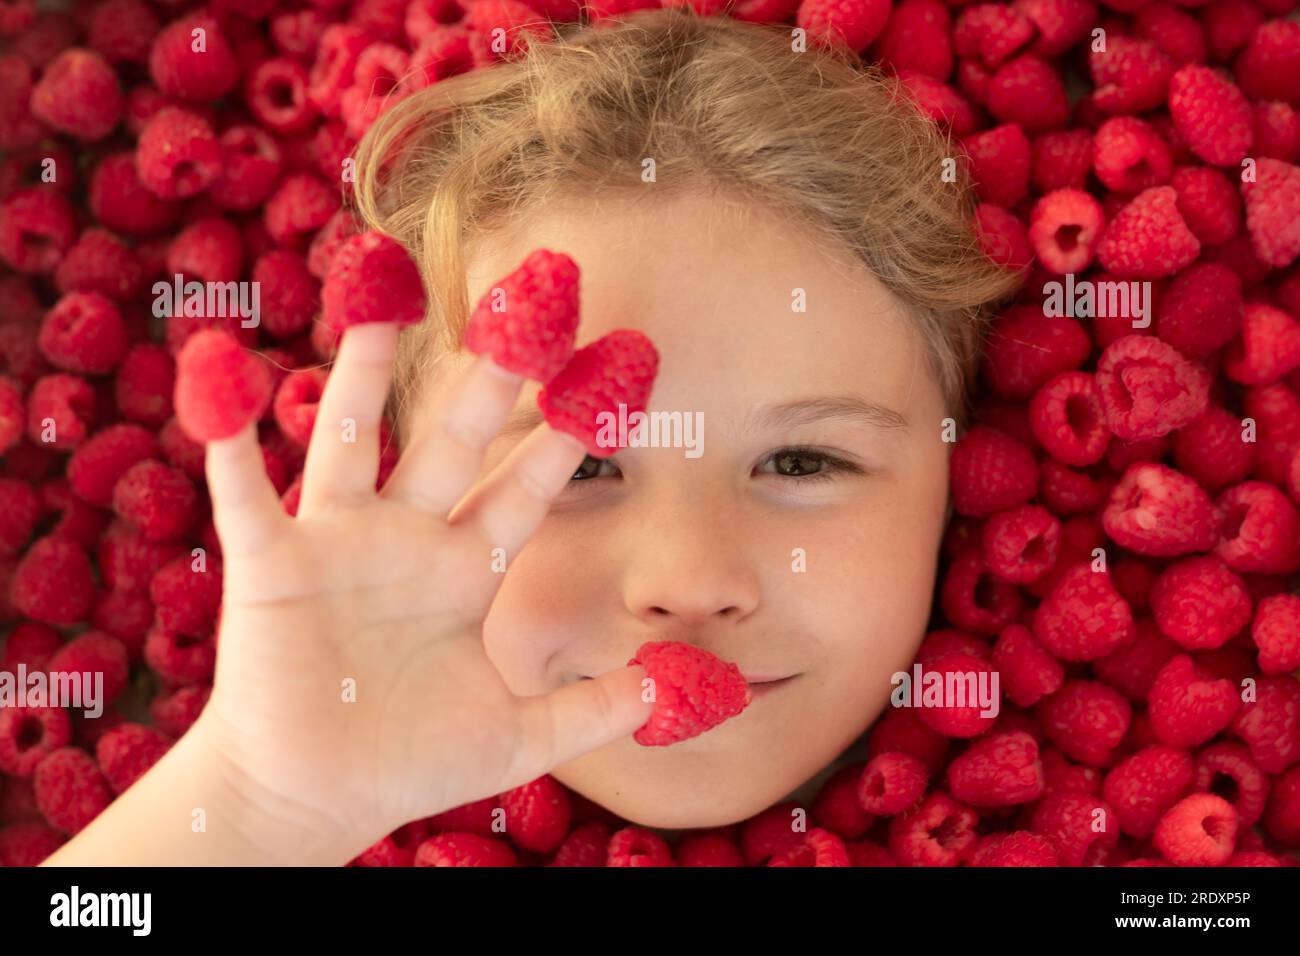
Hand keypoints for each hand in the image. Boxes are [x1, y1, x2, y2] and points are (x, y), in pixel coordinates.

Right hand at [194, 322, 652, 861]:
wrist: (314, 801)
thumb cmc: (411, 763)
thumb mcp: (520, 736)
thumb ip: (592, 710)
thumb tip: (665, 690)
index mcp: (468, 569)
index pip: (527, 486)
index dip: (568, 433)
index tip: (613, 371)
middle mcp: (408, 539)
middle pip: (456, 440)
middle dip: (493, 376)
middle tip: (532, 302)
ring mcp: (337, 545)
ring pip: (353, 439)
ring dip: (366, 372)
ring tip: (388, 297)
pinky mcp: (271, 567)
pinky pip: (246, 495)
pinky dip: (228, 440)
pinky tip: (218, 371)